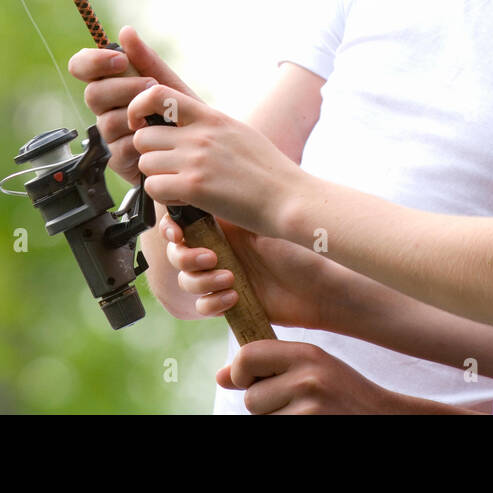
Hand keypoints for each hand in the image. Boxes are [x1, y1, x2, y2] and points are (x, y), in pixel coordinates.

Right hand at [67, 26, 199, 185]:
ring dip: (135, 113)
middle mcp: (106, 108)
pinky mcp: (117, 159)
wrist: (199, 149)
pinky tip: (160, 136)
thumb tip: (126, 31)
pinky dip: (143, 139)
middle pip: (92, 94)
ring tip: (161, 113)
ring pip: (106, 121)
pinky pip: (120, 147)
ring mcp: (109, 134)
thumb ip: (146, 59)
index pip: (81, 67)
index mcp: (112, 84)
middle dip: (124, 88)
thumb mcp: (168, 83)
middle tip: (151, 86)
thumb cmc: (182, 112)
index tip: (120, 61)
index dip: (93, 62)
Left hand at [128, 86, 307, 238]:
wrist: (289, 198)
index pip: (157, 94)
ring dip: (156, 178)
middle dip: (149, 154)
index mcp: (211, 117)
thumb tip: (186, 125)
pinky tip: (185, 199)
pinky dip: (164, 197)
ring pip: (145, 164)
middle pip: (143, 137)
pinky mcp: (194, 187)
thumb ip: (210, 127)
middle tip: (167, 168)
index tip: (142, 124)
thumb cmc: (269, 172)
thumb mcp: (239, 133)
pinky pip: (153, 188)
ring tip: (180, 185)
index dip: (138, 107)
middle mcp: (200, 134)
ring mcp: (196, 160)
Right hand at [161, 213, 337, 330]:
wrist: (320, 288)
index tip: (177, 232)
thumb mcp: (264, 222)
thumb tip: (201, 188)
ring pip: (187, 281)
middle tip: (211, 258)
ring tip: (229, 279)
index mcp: (224, 225)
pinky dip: (213, 302)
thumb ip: (231, 207)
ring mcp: (221, 276)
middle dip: (185, 256)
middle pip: (177, 253)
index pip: (183, 223)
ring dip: (201, 281)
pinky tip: (234, 297)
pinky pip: (203, 305)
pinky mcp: (228, 302)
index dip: (172, 228)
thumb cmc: (299, 250)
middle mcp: (219, 249)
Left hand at [218, 340, 394, 413]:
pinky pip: (275, 430)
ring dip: (276, 421)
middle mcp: (308, 378)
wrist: (381, 417)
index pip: (246, 356)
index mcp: (307, 353)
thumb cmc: (340, 394)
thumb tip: (220, 376)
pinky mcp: (309, 429)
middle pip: (251, 398)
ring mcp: (310, 410)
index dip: (241, 372)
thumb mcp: (311, 368)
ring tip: (306, 414)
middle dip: (265, 406)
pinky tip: (309, 423)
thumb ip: (268, 366)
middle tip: (296, 403)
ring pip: (261, 420)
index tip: (253, 380)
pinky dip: (285, 428)